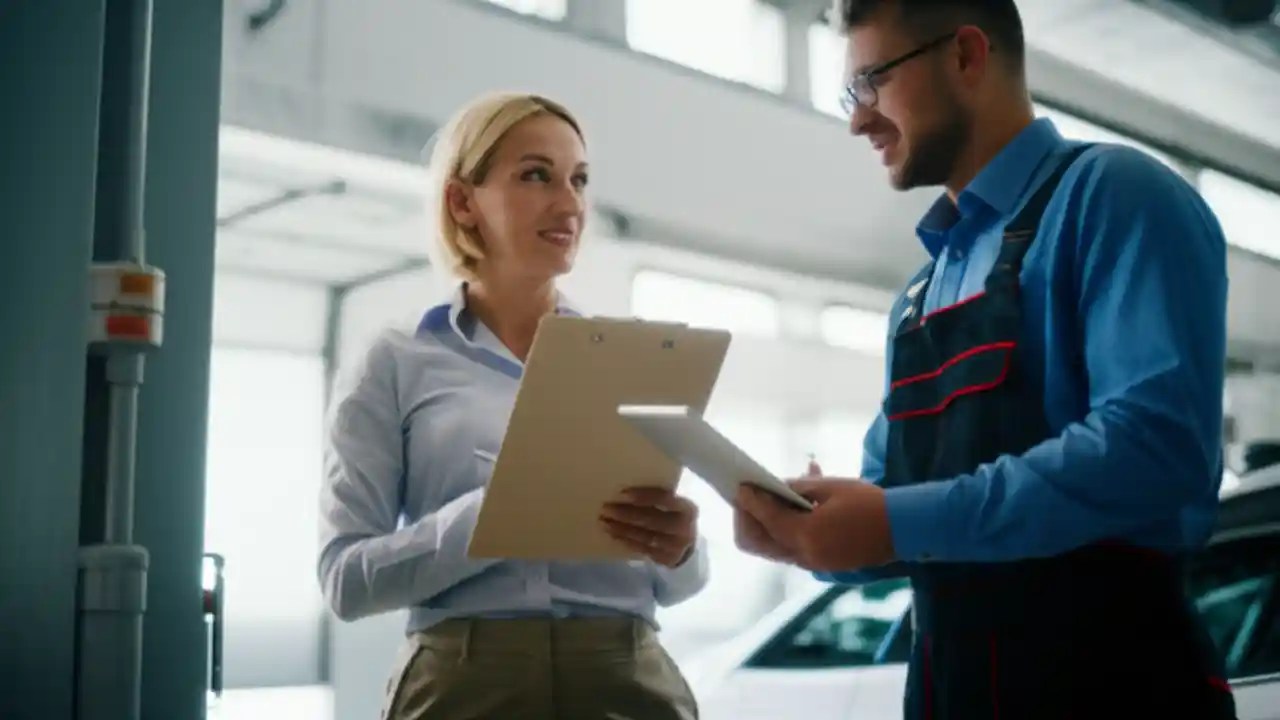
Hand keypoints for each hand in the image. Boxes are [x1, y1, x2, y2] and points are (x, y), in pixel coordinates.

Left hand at [600, 487, 697, 567]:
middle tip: (606, 508)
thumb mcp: (674, 502)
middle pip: (652, 519)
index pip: (664, 499)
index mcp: (688, 508)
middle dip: (626, 514)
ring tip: (604, 522)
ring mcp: (676, 546)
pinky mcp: (667, 559)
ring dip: (622, 529)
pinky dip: (626, 541)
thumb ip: (658, 495)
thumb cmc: (675, 514)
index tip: (622, 493)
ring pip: (645, 536)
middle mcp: (684, 528)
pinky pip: (643, 549)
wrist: (688, 542)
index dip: (643, 495)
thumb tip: (625, 489)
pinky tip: (612, 534)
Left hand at [735, 476, 894, 572]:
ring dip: (763, 525)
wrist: (903, 529)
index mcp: (806, 535)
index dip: (750, 501)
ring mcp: (811, 564)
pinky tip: (792, 509)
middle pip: (757, 543)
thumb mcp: (831, 488)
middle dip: (746, 520)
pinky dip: (782, 531)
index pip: (765, 518)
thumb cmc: (869, 503)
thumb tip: (773, 487)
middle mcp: (803, 555)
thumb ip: (797, 488)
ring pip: (771, 549)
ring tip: (766, 500)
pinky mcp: (820, 564)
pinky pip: (789, 549)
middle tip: (748, 497)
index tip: (740, 487)